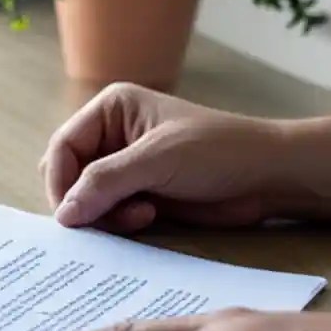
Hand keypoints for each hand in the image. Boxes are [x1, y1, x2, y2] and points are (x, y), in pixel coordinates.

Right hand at [42, 82, 286, 231]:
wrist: (269, 177)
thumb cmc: (217, 152)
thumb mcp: (156, 160)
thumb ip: (104, 183)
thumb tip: (62, 215)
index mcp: (110, 110)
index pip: (63, 147)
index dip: (61, 181)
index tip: (69, 216)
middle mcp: (111, 135)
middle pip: (68, 173)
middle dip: (83, 199)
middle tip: (105, 218)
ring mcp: (124, 165)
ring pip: (86, 197)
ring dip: (106, 213)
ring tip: (140, 214)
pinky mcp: (138, 192)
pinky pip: (108, 212)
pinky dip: (120, 220)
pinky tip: (149, 215)